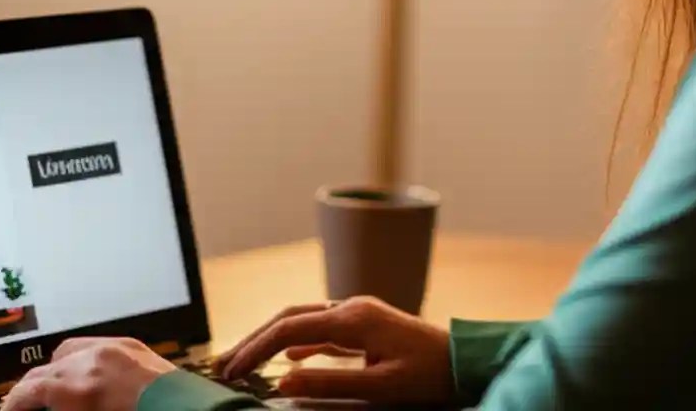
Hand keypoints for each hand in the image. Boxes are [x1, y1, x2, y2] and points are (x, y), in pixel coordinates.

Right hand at [1, 337, 175, 410]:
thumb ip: (62, 408)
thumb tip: (49, 404)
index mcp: (75, 389)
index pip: (25, 392)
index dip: (14, 405)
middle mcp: (88, 361)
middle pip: (42, 373)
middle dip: (31, 391)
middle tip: (28, 406)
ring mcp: (111, 349)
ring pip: (66, 354)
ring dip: (56, 373)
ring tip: (55, 394)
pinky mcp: (131, 345)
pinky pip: (94, 347)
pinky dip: (84, 361)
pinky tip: (86, 378)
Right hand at [214, 296, 454, 403]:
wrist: (469, 361)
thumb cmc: (431, 375)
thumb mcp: (381, 387)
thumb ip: (330, 383)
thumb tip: (281, 381)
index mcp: (353, 318)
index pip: (289, 329)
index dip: (256, 349)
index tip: (232, 371)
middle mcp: (351, 307)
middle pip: (288, 317)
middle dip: (253, 339)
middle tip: (225, 364)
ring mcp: (358, 314)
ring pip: (301, 321)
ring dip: (271, 339)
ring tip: (245, 361)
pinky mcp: (365, 325)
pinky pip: (320, 329)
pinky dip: (296, 343)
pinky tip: (287, 361)